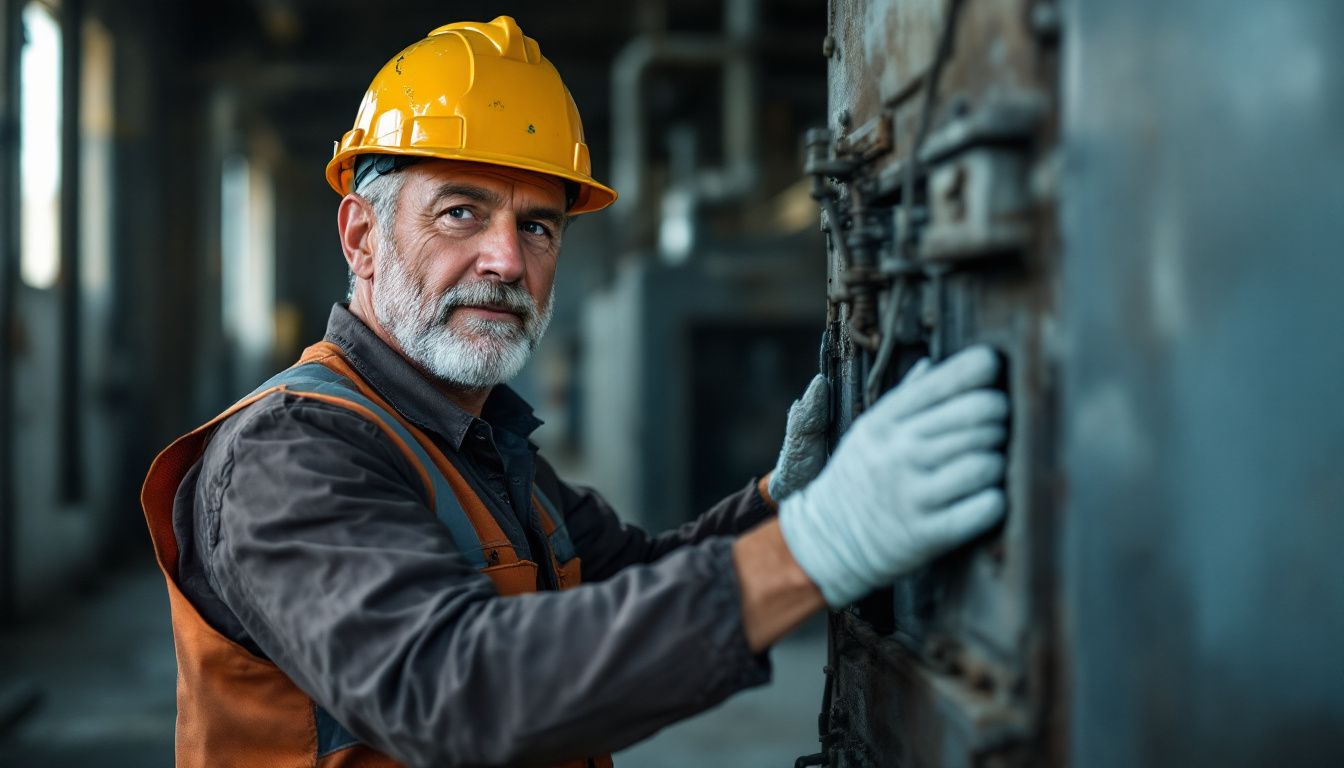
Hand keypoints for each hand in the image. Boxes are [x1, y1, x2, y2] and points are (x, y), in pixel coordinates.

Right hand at [778, 346, 1008, 605]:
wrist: (827, 540)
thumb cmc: (858, 478)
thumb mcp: (867, 431)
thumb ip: (903, 397)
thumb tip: (932, 363)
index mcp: (885, 421)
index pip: (948, 380)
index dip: (984, 368)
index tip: (994, 372)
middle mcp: (898, 452)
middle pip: (979, 414)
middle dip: (998, 417)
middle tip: (995, 427)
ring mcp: (912, 494)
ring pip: (987, 461)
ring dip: (997, 462)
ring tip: (987, 467)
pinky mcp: (926, 534)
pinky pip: (985, 508)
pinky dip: (995, 500)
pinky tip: (985, 498)